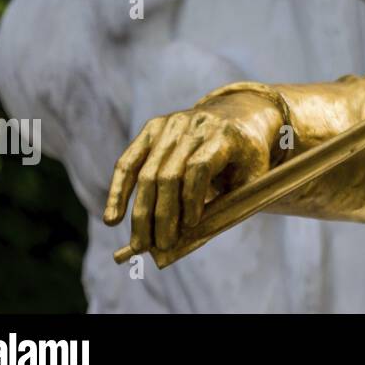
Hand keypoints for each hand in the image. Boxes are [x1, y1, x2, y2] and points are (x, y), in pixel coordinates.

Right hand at [103, 90, 282, 254]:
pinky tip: (113, 218)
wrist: (237, 117)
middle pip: (169, 174)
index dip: (192, 198)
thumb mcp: (251, 177)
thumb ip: (230, 203)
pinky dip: (118, 191)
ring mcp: (171, 124)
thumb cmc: (245, 158)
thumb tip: (191, 238)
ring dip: (141, 212)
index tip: (189, 226)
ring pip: (147, 173)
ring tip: (139, 244)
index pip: (200, 167)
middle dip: (162, 215)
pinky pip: (129, 162)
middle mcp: (195, 125)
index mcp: (225, 135)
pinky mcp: (152, 128)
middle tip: (158, 247)